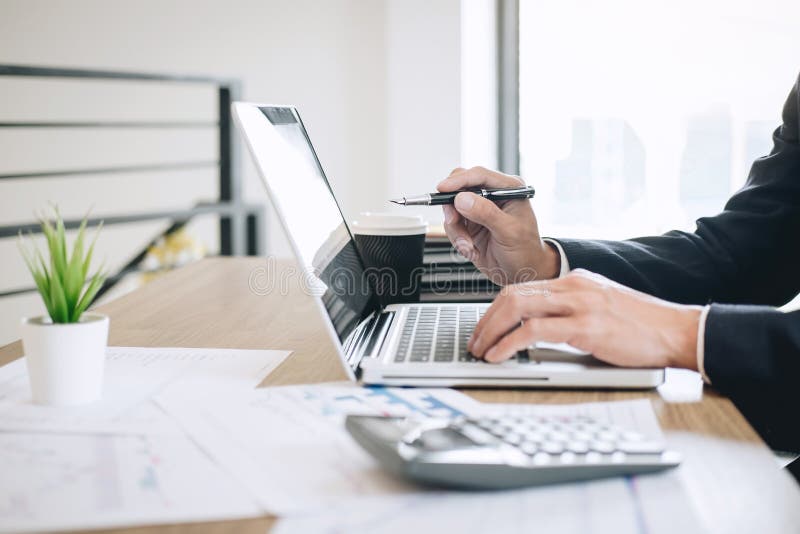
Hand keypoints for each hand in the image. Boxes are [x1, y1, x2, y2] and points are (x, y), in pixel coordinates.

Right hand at [438, 166, 559, 283]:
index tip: (442, 189)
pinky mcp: (470, 224)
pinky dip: (457, 239)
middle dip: (453, 206)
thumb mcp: (509, 231)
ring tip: (468, 246)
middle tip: (453, 221)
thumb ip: (486, 213)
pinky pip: (452, 225)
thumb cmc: (525, 251)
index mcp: (508, 189)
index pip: (479, 176)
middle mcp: (493, 195)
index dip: (459, 180)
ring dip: (456, 230)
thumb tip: (463, 199)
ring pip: (452, 208)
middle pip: (460, 187)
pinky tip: (471, 249)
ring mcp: (479, 209)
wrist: (521, 274)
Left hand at [468, 269, 701, 369]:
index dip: (495, 310)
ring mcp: (579, 304)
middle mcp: (573, 286)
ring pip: (516, 307)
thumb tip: (537, 330)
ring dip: (491, 332)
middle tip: (474, 342)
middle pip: (512, 295)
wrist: (679, 331)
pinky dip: (509, 344)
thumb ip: (571, 313)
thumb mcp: (601, 309)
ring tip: (480, 352)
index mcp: (575, 281)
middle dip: (485, 320)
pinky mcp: (586, 327)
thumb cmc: (644, 326)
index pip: (522, 289)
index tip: (484, 328)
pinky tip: (499, 356)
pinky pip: (533, 331)